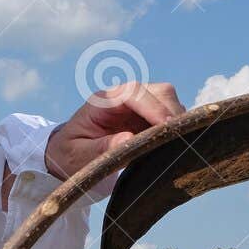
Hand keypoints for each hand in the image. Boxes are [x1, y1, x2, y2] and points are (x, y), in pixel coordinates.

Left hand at [44, 80, 185, 180]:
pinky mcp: (148, 118)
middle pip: (159, 92)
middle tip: (179, 139)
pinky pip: (170, 116)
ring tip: (177, 144)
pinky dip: (176, 128)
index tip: (165, 126)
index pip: (134, 93)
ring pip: (169, 102)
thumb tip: (129, 141)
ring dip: (177, 121)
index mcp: (103, 101)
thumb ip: (101, 148)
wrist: (69, 156)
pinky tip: (173, 145)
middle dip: (171, 113)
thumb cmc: (70, 154)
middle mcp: (124, 97)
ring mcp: (139, 106)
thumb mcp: (78, 155)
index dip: (153, 107)